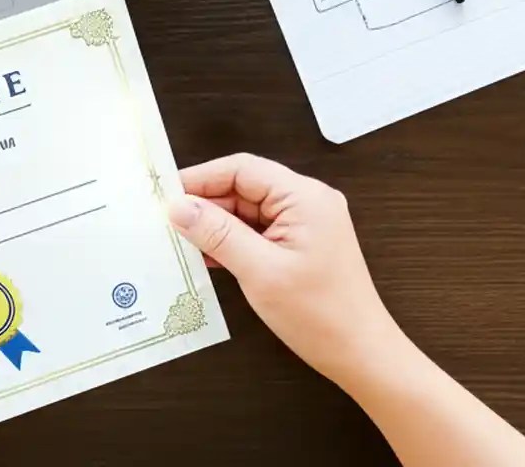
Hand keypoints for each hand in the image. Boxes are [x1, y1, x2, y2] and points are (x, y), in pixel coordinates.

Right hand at [167, 154, 407, 385]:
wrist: (360, 354)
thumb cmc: (321, 315)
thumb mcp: (260, 272)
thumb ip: (217, 234)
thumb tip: (179, 207)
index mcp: (305, 198)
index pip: (242, 169)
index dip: (200, 178)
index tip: (165, 194)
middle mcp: (307, 202)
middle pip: (242, 188)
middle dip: (204, 203)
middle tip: (166, 222)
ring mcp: (303, 224)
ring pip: (245, 211)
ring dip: (214, 225)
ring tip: (179, 240)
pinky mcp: (298, 245)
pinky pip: (255, 231)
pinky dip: (229, 241)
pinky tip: (205, 256)